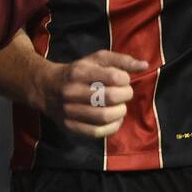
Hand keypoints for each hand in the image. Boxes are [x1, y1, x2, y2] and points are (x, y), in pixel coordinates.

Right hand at [32, 49, 147, 137]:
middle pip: (109, 97)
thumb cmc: (79, 72)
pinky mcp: (70, 126)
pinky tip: (115, 120)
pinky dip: (112, 128)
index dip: (125, 79)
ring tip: (120, 107)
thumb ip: (121, 60)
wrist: (46, 88)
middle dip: (125, 96)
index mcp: (79, 72)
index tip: (124, 80)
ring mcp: (69, 111)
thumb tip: (144, 66)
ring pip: (104, 117)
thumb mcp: (97, 59)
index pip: (112, 77)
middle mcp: (72, 91)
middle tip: (125, 94)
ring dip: (120, 113)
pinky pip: (96, 132)